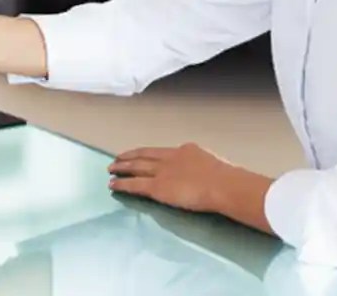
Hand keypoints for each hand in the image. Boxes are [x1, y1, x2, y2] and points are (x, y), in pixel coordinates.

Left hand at [107, 143, 239, 212]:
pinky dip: (122, 183)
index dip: (146, 152)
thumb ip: (203, 166)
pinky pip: (135, 184)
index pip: (160, 151)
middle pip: (144, 155)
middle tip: (117, 158)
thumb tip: (205, 172)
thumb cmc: (226, 178)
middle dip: (129, 157)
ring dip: (122, 167)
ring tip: (110, 169)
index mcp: (185, 150)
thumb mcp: (213, 163)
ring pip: (136, 167)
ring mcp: (162, 172)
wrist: (222, 184)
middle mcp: (170, 157)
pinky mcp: (157, 187)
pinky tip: (112, 184)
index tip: (137, 153)